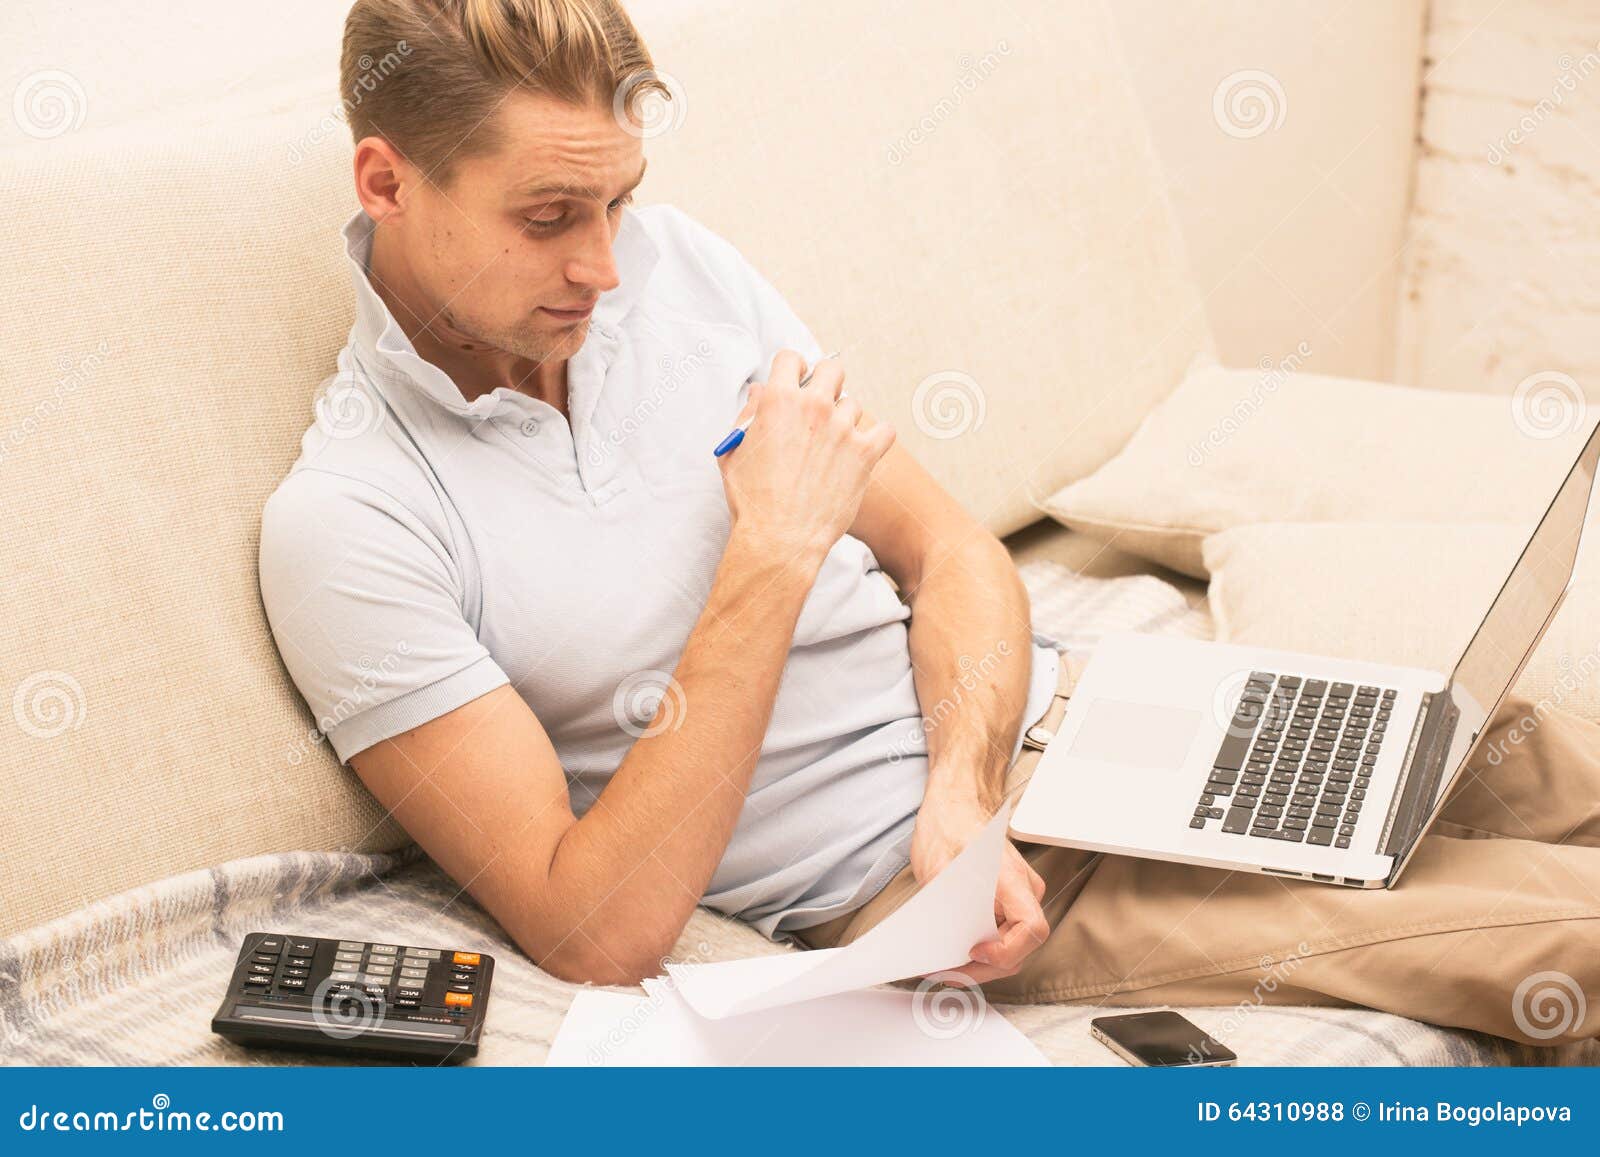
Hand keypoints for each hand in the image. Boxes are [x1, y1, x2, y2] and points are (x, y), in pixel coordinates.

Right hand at [718, 350, 894, 568]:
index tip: (796, 381)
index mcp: (779, 401)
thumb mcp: (735, 452)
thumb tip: (759, 392)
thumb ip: (748, 415)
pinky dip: (876, 438)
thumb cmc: (752, 500)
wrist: (780, 538)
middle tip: (820, 407)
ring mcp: (842, 429)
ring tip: (832, 447)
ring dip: (845, 420)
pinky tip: (863, 450)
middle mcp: (814, 408)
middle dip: (826, 383)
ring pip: (854, 406)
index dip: (792, 368)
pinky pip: (885, 430)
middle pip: (833, 370)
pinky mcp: (865, 454)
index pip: (791, 359)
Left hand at [910, 795, 1050, 985]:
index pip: (1031, 928)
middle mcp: (1024, 889)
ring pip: (1012, 944)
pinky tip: (955, 953)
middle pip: (1021, 946)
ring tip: (947, 969)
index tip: (975, 952)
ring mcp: (1019, 896)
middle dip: (986, 968)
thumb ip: (944, 905)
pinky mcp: (1008, 900)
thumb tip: (940, 944)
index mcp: (1011, 877)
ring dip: (983, 963)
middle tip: (948, 974)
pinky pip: (1003, 932)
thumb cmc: (949, 825)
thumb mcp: (936, 866)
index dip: (1007, 951)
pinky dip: (982, 947)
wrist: (955, 803)